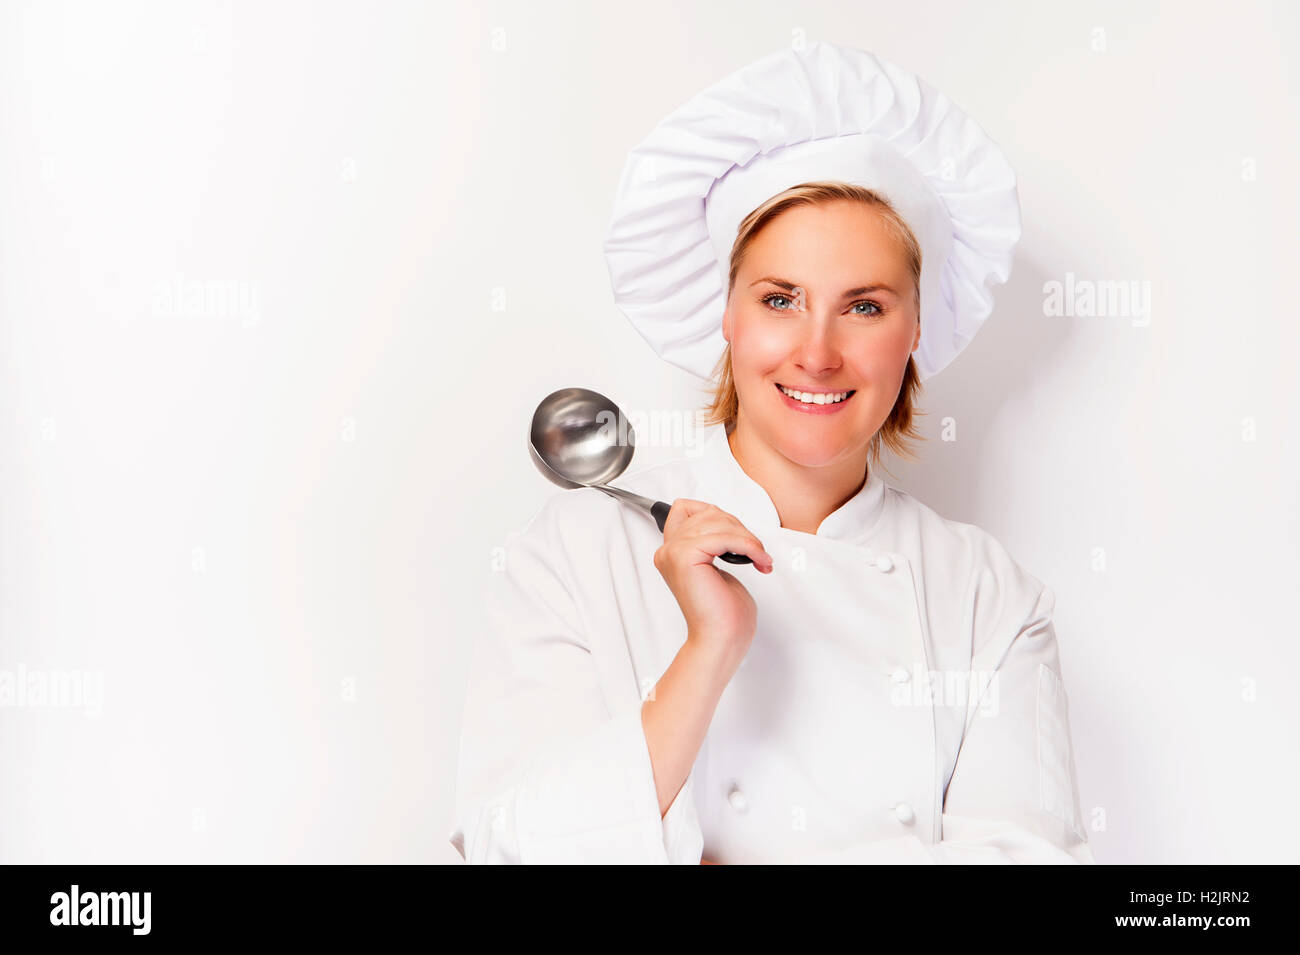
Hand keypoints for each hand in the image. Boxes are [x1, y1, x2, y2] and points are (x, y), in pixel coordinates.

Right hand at [653, 498, 772, 663]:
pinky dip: (749, 546)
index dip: (714, 513)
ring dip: (747, 537)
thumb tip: (725, 522)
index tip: (738, 535)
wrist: (722, 639)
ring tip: (759, 558)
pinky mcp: (685, 557)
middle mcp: (668, 551)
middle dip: (739, 528)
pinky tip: (758, 561)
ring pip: (718, 520)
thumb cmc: (723, 614)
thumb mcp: (717, 567)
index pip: (685, 508)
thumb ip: (713, 541)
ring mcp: (674, 553)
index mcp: (671, 553)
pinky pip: (725, 536)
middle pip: (707, 512)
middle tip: (755, 552)